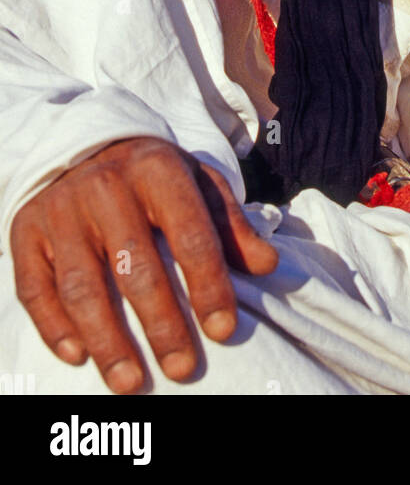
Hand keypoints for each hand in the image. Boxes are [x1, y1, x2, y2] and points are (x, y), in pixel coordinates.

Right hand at [9, 136, 278, 393]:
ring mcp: (62, 209)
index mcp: (157, 169)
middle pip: (136, 265)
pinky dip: (54, 326)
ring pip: (83, 284)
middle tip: (183, 368)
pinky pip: (36, 286)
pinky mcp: (27, 230)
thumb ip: (230, 224)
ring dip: (107, 339)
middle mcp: (106, 186)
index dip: (208, 284)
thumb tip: (267, 264)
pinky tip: (77, 356)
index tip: (223, 329)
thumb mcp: (196, 183)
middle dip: (162, 323)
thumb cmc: (152, 176)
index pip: (189, 233)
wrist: (86, 144)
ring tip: (130, 381)